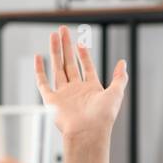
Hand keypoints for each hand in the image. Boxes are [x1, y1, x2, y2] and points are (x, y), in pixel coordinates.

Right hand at [33, 25, 127, 146]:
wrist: (87, 133)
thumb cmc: (103, 117)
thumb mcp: (116, 93)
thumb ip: (120, 78)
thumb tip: (123, 62)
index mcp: (91, 89)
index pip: (86, 67)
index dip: (83, 54)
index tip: (80, 42)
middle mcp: (76, 90)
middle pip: (70, 63)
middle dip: (66, 46)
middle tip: (62, 30)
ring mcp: (63, 94)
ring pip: (57, 68)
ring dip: (55, 51)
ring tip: (53, 35)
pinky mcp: (51, 100)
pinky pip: (43, 83)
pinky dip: (40, 70)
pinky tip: (38, 57)